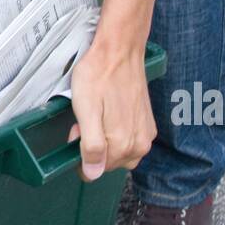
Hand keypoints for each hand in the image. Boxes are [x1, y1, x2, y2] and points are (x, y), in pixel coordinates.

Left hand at [67, 38, 156, 182]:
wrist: (120, 50)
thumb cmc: (98, 76)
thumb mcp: (86, 111)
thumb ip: (91, 146)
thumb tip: (93, 174)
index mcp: (123, 144)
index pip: (95, 170)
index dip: (80, 152)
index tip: (77, 131)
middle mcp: (140, 144)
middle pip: (108, 162)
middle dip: (94, 147)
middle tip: (85, 120)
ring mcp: (146, 133)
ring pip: (119, 152)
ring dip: (105, 140)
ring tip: (97, 114)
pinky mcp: (147, 122)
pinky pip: (129, 140)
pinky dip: (117, 132)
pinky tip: (110, 111)